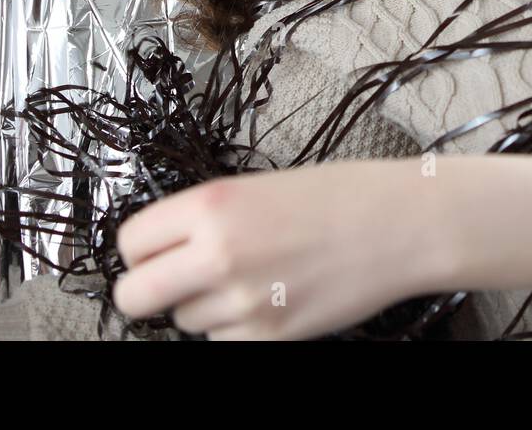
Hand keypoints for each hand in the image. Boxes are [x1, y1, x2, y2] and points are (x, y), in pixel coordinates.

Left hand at [113, 159, 432, 339]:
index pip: (130, 243)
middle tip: (173, 283)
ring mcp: (242, 301)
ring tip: (253, 278)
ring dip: (205, 307)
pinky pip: (223, 342)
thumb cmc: (337, 197)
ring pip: (183, 322)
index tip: (157, 252)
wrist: (401, 225)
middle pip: (135, 296)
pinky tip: (274, 298)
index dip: (142, 251)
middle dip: (147, 292)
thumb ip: (205, 218)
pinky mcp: (268, 337)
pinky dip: (238, 329)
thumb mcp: (258, 188)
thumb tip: (162, 253)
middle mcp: (216, 254)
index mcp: (211, 205)